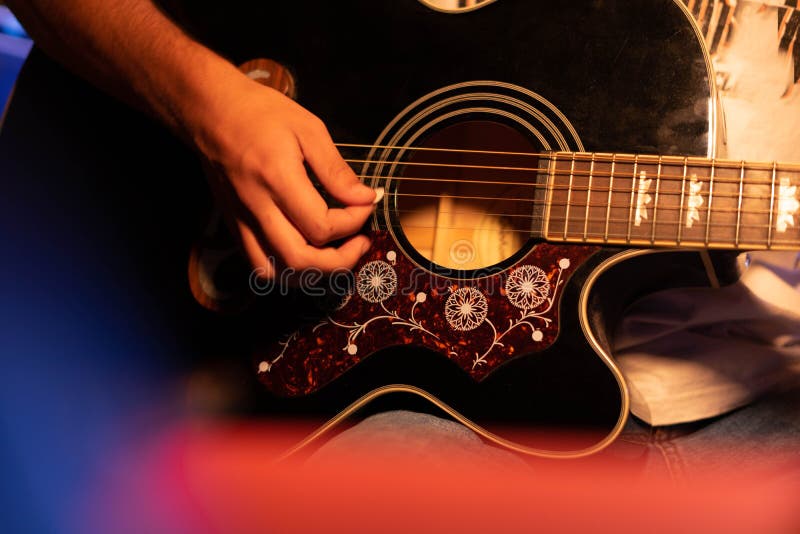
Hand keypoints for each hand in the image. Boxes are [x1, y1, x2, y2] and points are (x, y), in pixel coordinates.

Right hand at [193, 73, 378, 279]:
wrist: (210, 112)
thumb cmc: (259, 113)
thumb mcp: (308, 129)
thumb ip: (336, 169)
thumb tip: (364, 197)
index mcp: (277, 180)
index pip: (322, 226)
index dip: (354, 221)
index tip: (366, 203)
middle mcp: (257, 208)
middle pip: (301, 260)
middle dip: (340, 260)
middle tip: (361, 241)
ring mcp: (242, 221)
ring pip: (278, 272)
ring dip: (313, 272)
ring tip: (336, 253)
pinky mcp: (235, 226)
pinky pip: (260, 265)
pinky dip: (287, 271)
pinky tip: (306, 252)